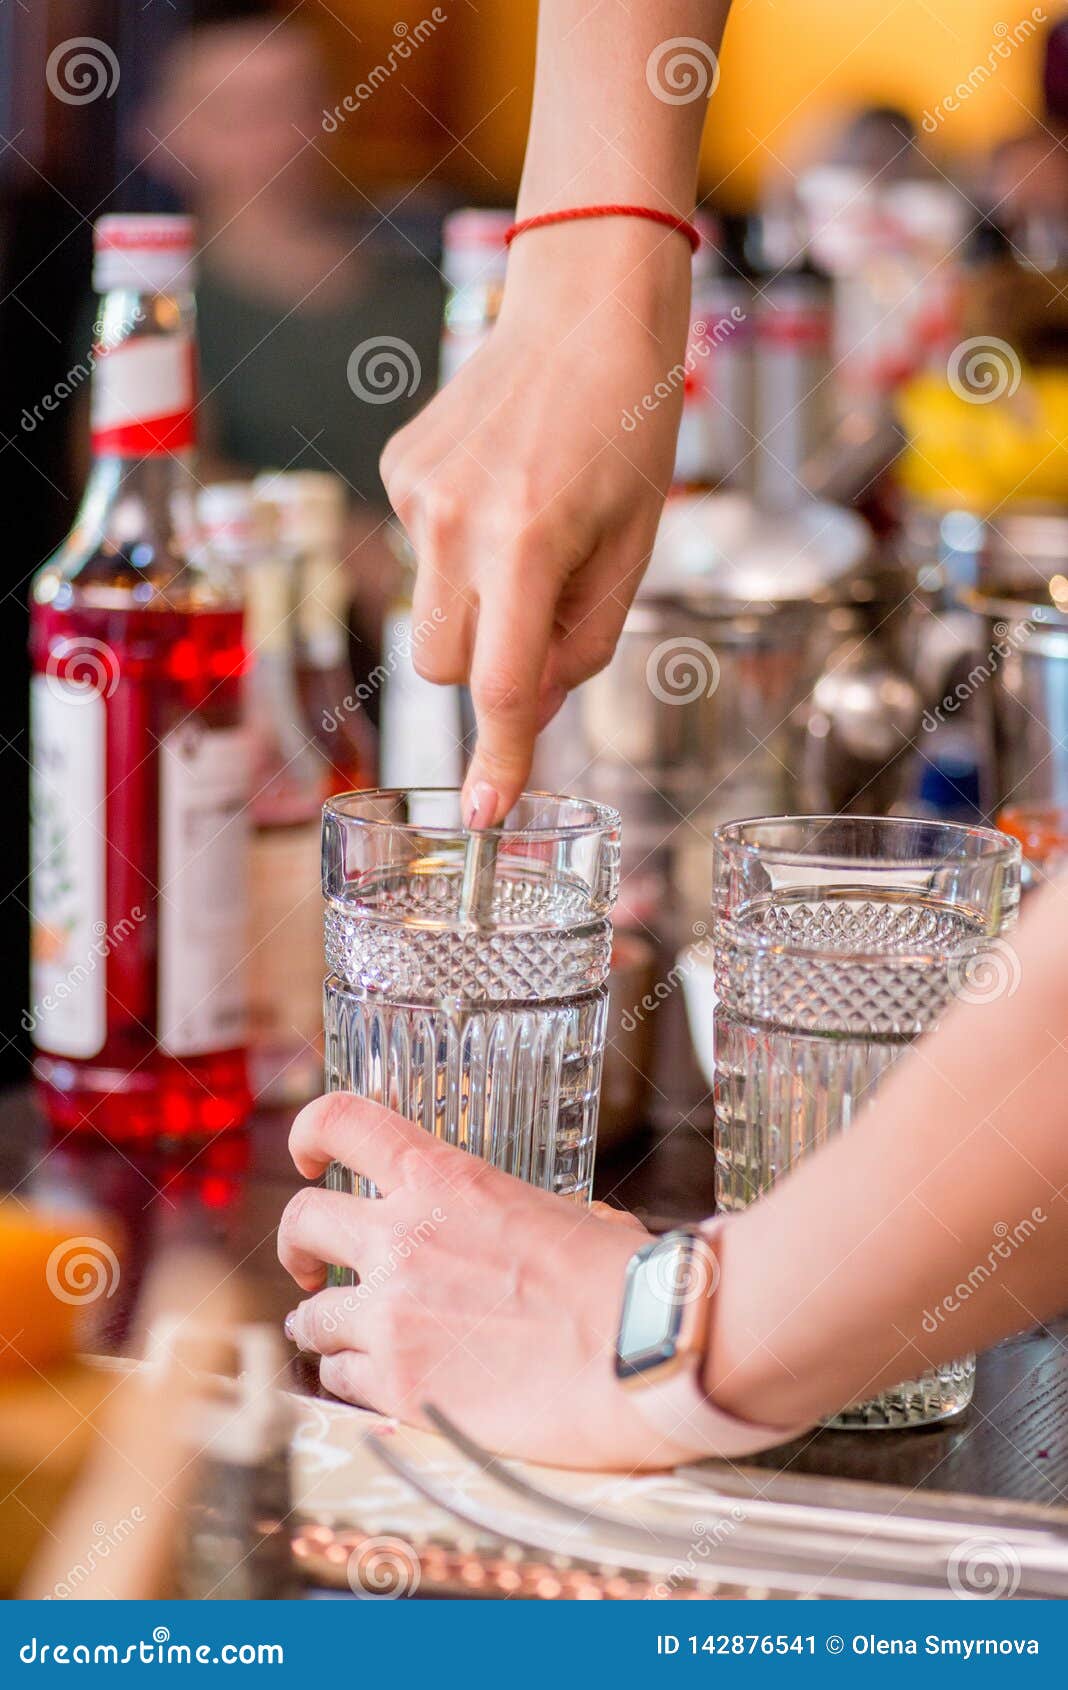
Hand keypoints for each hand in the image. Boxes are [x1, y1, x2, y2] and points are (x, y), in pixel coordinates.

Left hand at [277, 1093, 690, 1469]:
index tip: (309, 1159)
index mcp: (444, 1178)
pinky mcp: (397, 1387)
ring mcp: (391, 1314)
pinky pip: (337, 1381)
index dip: (309, 1134)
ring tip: (347, 1339)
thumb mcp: (556, 1210)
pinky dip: (352, 1380)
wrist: (643, 1354)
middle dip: (299, 1245)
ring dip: (326, 1325)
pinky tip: (384, 1383)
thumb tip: (517, 1236)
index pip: (342, 1121)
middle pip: (302, 1221)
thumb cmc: (623, 1282)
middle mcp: (402, 1237)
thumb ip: (501, 1215)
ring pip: (309, 1316)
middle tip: (311, 1266)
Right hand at [380, 220, 690, 823]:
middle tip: (545, 607)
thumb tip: (526, 709)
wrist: (586, 310)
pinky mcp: (398, 467)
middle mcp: (456, 520)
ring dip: (474, 604)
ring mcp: (415, 491)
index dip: (500, 758)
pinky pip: (421, 550)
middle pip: (446, 666)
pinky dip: (459, 546)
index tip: (487, 814)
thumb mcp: (632, 549)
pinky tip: (499, 486)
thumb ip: (580, 642)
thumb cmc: (629, 430)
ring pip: (428, 612)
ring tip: (525, 526)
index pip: (502, 685)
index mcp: (529, 542)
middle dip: (488, 666)